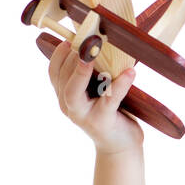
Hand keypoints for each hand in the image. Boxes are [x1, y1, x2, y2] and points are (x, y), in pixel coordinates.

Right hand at [47, 38, 142, 153]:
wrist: (121, 147)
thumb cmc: (111, 113)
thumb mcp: (98, 91)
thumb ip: (94, 73)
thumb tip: (102, 41)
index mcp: (66, 95)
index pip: (54, 72)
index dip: (59, 53)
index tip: (71, 37)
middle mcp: (69, 106)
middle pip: (61, 79)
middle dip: (70, 58)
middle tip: (83, 39)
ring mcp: (83, 116)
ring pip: (73, 91)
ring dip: (81, 70)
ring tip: (93, 52)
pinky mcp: (102, 122)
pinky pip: (109, 100)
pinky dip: (119, 85)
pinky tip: (131, 73)